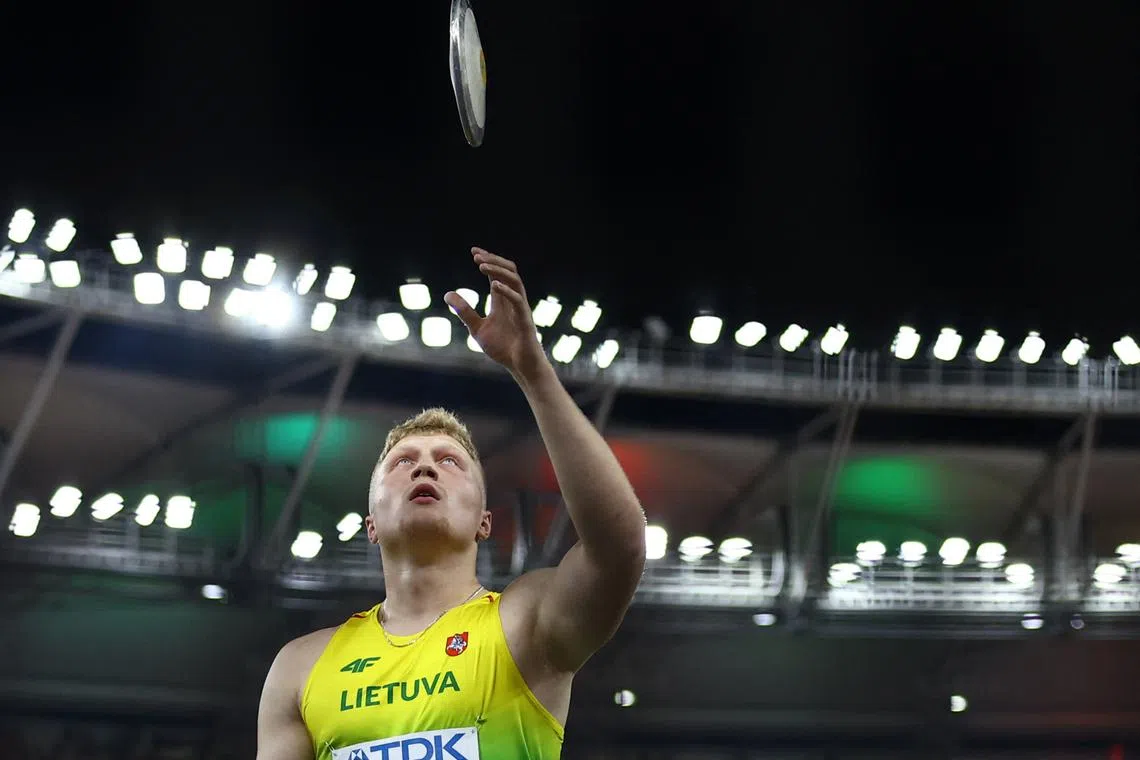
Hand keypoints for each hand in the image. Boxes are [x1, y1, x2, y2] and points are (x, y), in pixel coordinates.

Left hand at [445, 248, 549, 379]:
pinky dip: (507, 291)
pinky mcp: (525, 321)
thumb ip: (465, 312)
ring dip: (498, 271)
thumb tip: (447, 295)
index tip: (473, 252)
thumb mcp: (477, 329)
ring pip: (515, 280)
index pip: (497, 274)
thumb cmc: (503, 348)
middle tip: (476, 256)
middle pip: (508, 271)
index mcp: (502, 301)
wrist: (520, 367)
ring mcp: (520, 309)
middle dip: (493, 261)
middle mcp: (513, 300)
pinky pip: (519, 301)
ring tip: (481, 266)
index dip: (487, 261)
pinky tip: (493, 285)